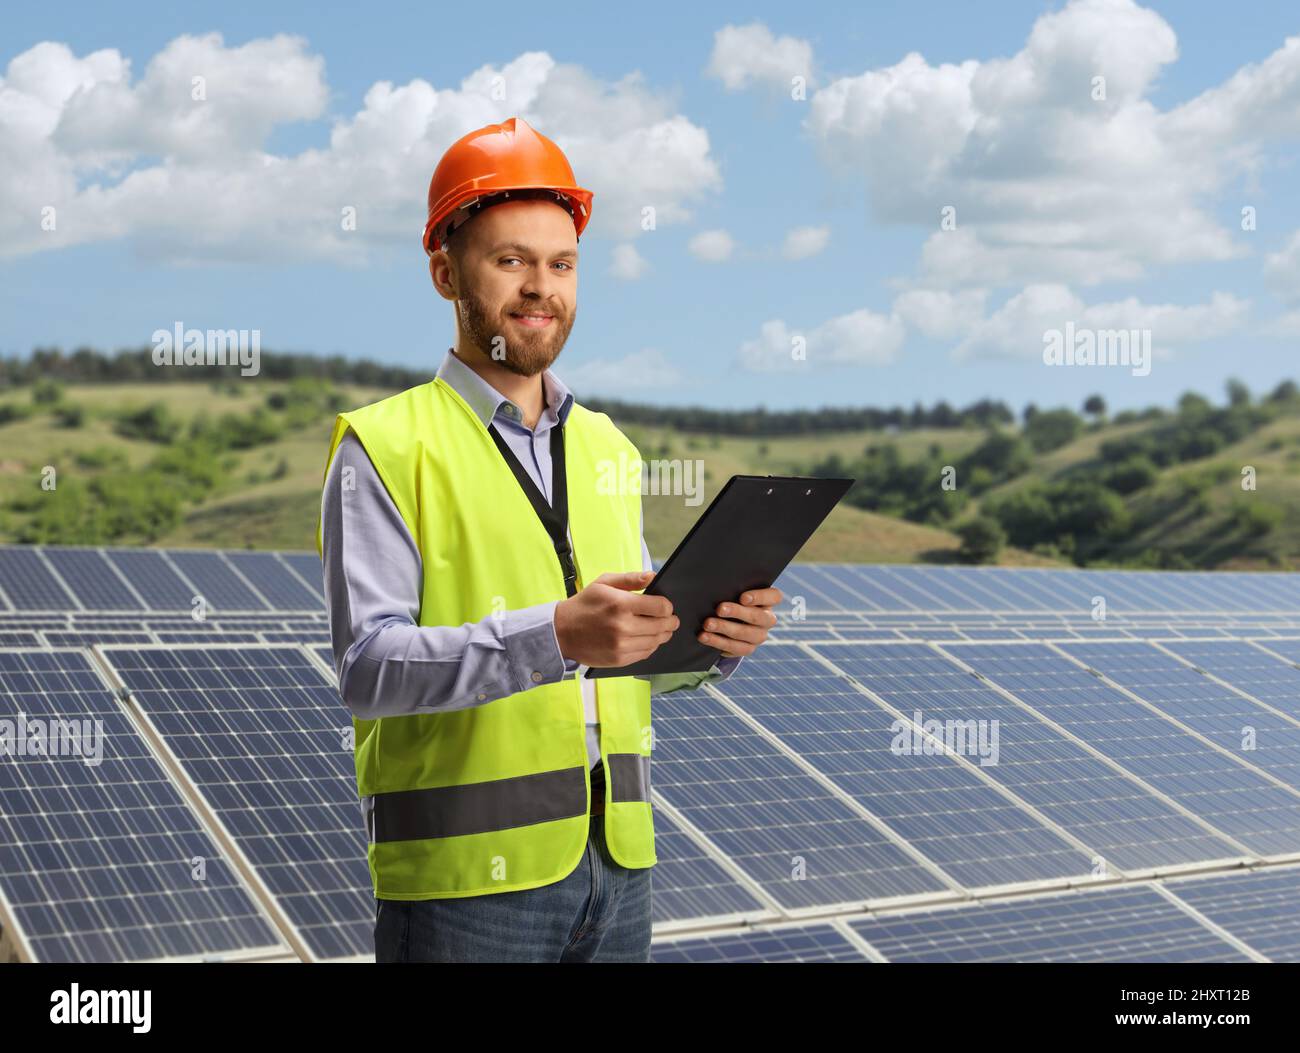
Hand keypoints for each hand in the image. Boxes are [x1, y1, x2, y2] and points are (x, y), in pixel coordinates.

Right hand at [554, 570, 679, 667]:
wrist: (561, 632)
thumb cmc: (584, 605)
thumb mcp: (603, 583)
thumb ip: (630, 578)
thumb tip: (652, 576)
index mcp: (620, 604)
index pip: (660, 607)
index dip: (668, 606)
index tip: (666, 606)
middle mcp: (623, 626)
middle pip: (662, 626)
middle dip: (670, 621)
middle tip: (671, 619)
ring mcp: (621, 646)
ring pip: (656, 641)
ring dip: (663, 635)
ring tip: (661, 629)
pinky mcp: (619, 659)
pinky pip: (645, 653)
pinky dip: (650, 646)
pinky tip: (647, 639)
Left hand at [698, 586, 781, 657]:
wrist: (726, 621)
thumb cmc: (730, 598)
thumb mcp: (733, 591)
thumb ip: (731, 586)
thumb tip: (713, 582)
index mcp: (768, 601)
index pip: (774, 596)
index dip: (760, 597)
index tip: (743, 597)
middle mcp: (767, 619)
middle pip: (758, 616)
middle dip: (737, 612)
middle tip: (719, 609)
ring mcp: (759, 636)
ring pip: (746, 634)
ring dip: (725, 628)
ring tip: (707, 624)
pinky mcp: (747, 648)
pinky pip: (735, 648)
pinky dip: (718, 642)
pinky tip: (705, 637)